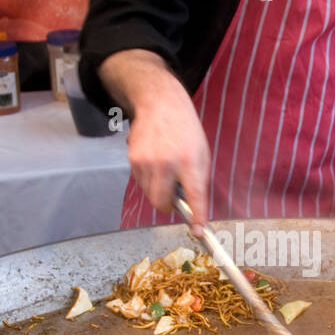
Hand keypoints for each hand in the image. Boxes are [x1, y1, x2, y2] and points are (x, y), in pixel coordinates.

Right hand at [102, 52, 210, 230]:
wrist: (160, 103)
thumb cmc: (185, 130)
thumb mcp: (201, 153)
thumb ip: (197, 181)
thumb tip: (192, 208)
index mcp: (189, 161)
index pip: (194, 196)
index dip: (197, 216)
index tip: (198, 231)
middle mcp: (167, 163)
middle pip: (162, 203)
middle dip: (168, 206)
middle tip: (176, 194)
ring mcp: (146, 162)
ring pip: (150, 194)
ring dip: (158, 190)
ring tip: (166, 168)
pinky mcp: (133, 160)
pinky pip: (141, 182)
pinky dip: (149, 179)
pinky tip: (155, 161)